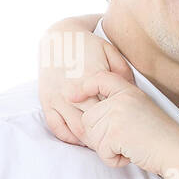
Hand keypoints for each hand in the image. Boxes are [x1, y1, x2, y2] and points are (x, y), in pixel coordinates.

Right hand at [38, 29, 134, 145]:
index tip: (129, 129)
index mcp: (89, 79)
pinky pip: (56, 127)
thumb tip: (132, 94)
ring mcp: (57, 97)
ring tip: (104, 142)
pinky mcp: (46, 100)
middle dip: (106, 136)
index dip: (119, 123)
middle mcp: (71, 91)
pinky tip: (82, 138)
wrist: (59, 37)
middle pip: (92, 125)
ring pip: (75, 130)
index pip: (107, 110)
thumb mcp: (111, 53)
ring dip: (90, 140)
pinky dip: (70, 137)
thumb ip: (123, 74)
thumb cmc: (89, 45)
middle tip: (119, 141)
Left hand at [64, 71, 178, 175]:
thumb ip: (120, 107)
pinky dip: (115, 160)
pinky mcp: (114, 133)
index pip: (100, 79)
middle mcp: (121, 99)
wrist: (177, 152)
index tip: (71, 95)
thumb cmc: (162, 137)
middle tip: (125, 140)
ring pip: (92, 136)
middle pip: (88, 118)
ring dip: (108, 149)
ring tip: (131, 146)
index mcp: (130, 92)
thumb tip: (88, 114)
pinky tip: (132, 154)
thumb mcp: (142, 111)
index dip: (84, 86)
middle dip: (101, 136)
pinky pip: (101, 151)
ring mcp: (117, 115)